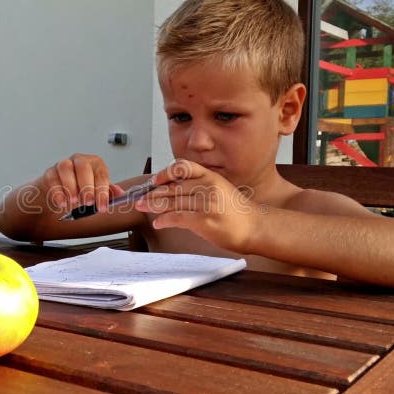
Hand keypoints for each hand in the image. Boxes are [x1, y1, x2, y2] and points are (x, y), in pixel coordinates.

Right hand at [42, 154, 122, 212]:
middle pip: (83, 167)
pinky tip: (62, 203)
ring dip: (71, 187)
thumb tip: (120, 194)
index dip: (102, 191)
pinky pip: (52, 178)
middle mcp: (80, 160)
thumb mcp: (98, 190)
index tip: (102, 206)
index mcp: (95, 163)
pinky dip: (57, 192)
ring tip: (74, 202)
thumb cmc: (82, 189)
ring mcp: (64, 164)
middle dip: (87, 186)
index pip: (101, 174)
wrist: (62, 191)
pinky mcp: (50, 172)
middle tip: (88, 202)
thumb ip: (109, 192)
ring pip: (66, 168)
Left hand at [136, 159, 257, 252]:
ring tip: (143, 208)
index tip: (154, 180)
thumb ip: (197, 186)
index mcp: (210, 176)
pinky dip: (165, 220)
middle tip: (139, 199)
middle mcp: (208, 187)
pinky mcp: (205, 220)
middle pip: (173, 187)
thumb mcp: (218, 189)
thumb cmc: (235, 211)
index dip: (165, 173)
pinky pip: (178, 218)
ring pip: (172, 202)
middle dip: (152, 194)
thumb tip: (171, 190)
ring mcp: (207, 203)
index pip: (183, 167)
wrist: (254, 227)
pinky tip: (158, 222)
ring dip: (154, 206)